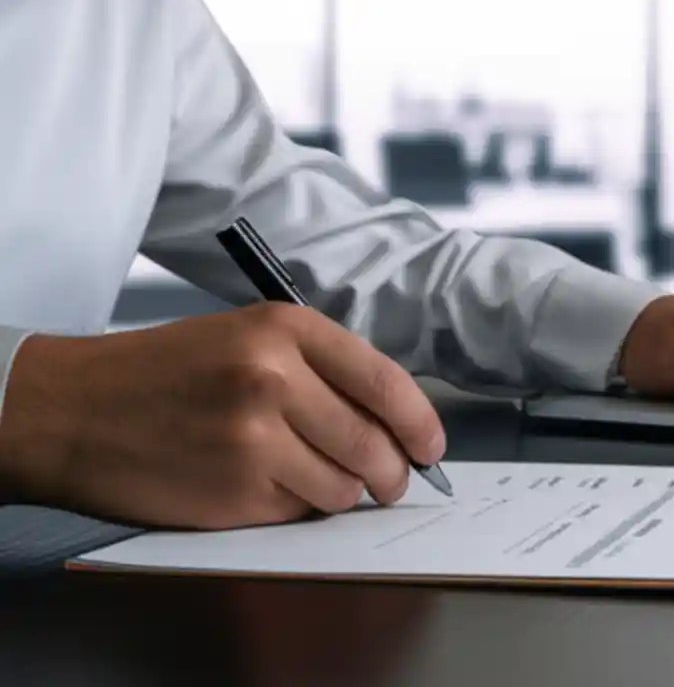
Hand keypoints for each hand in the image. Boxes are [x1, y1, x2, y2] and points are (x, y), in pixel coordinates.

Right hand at [0, 303, 444, 528]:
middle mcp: (274, 379)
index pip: (387, 383)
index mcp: (285, 329)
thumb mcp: (247, 336)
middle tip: (391, 481)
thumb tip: (397, 423)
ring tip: (315, 478)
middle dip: (394, 474)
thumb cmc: (167, 371)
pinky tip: (264, 485)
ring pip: (345, 488)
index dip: (421, 424)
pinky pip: (300, 512)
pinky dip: (297, 508)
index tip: (431, 448)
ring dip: (344, 494)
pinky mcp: (233, 492)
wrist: (73, 408)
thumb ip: (323, 370)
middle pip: (376, 445)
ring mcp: (254, 439)